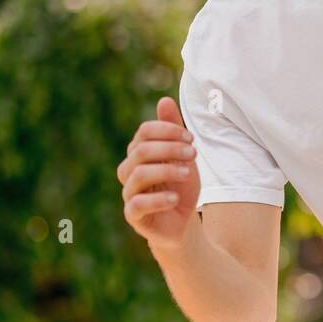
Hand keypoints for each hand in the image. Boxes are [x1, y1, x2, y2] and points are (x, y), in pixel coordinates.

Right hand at [117, 96, 199, 248]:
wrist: (182, 222)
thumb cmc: (180, 185)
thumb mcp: (182, 156)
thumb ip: (173, 130)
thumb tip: (164, 99)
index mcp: (139, 153)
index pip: (144, 132)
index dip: (167, 131)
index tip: (191, 138)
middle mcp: (129, 171)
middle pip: (141, 150)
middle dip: (170, 149)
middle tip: (193, 154)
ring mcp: (129, 193)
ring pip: (139, 174)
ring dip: (167, 170)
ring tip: (188, 174)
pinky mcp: (133, 215)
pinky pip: (137, 204)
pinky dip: (158, 199)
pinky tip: (175, 198)